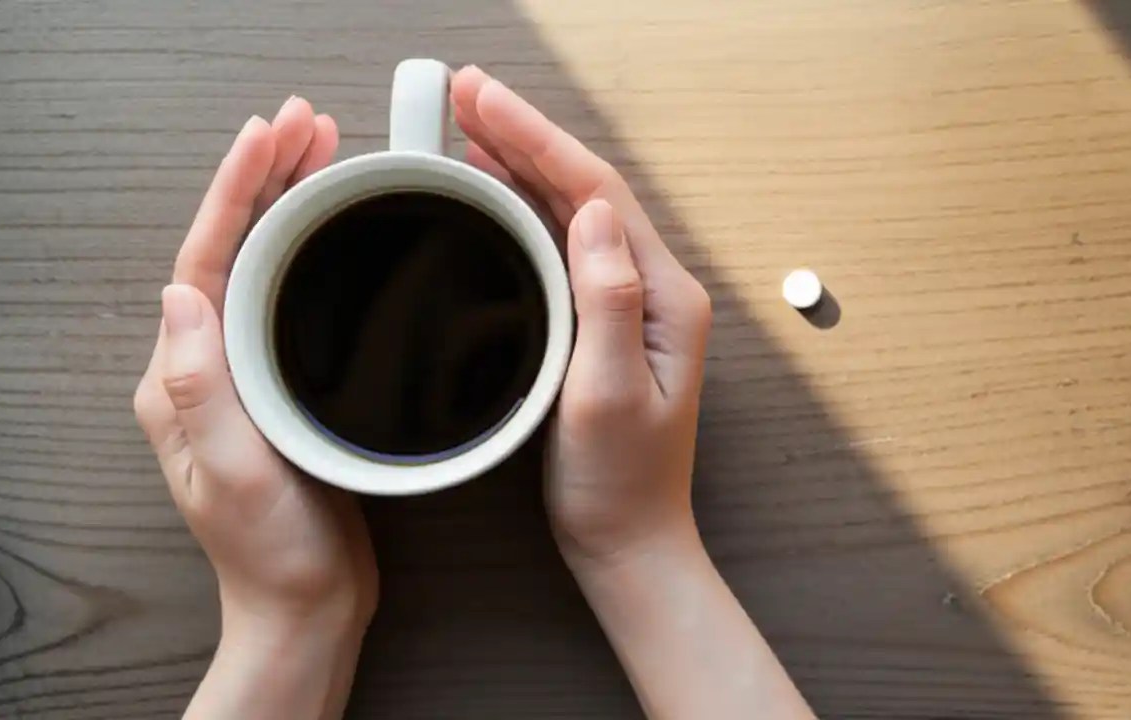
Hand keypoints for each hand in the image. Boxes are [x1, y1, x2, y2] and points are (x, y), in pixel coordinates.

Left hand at [133, 98, 376, 638]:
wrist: (308, 603)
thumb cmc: (275, 549)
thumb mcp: (236, 471)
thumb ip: (204, 385)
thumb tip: (182, 290)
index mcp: (184, 380)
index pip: (204, 262)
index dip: (236, 192)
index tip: (270, 138)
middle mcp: (206, 367)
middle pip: (231, 249)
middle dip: (264, 180)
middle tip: (308, 125)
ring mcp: (242, 374)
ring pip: (261, 265)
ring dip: (287, 204)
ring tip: (322, 155)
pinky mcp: (279, 384)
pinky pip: (288, 295)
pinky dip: (309, 248)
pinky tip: (335, 229)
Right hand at [450, 67, 712, 562]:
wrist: (627, 540)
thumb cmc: (618, 482)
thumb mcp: (609, 396)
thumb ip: (608, 300)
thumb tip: (587, 212)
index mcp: (665, 295)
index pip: (597, 193)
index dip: (538, 138)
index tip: (482, 100)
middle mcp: (653, 288)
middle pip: (585, 189)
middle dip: (525, 136)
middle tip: (464, 93)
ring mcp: (630, 304)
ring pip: (572, 213)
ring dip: (523, 165)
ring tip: (469, 126)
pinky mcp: (604, 324)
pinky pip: (562, 249)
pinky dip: (524, 212)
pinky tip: (493, 195)